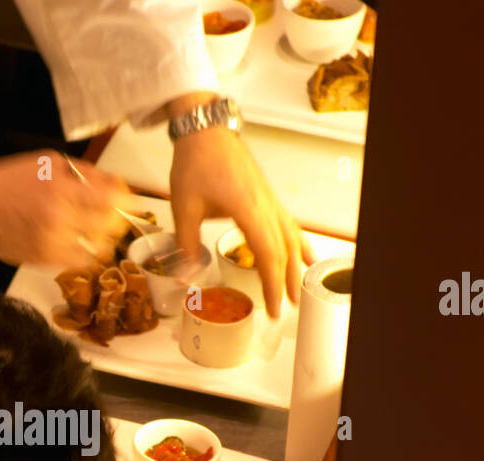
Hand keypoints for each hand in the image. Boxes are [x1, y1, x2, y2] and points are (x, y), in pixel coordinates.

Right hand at [0, 153, 130, 267]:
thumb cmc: (10, 181)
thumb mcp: (46, 163)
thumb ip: (82, 171)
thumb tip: (114, 183)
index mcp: (60, 188)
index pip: (109, 198)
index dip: (124, 200)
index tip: (128, 199)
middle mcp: (58, 217)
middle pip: (106, 225)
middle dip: (115, 219)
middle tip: (116, 216)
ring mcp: (51, 242)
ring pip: (95, 247)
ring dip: (102, 239)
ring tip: (98, 231)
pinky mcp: (44, 260)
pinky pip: (78, 261)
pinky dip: (85, 253)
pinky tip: (81, 243)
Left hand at [169, 123, 315, 317]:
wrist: (205, 130)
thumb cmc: (195, 162)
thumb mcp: (183, 206)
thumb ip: (185, 243)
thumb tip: (185, 277)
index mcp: (249, 210)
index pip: (268, 255)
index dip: (272, 284)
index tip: (272, 307)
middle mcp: (266, 205)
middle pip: (285, 250)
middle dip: (286, 281)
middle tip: (285, 308)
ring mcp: (269, 199)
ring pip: (291, 236)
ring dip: (296, 263)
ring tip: (299, 287)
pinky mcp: (266, 195)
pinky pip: (288, 223)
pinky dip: (296, 242)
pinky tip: (300, 252)